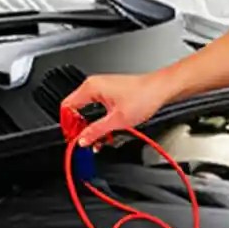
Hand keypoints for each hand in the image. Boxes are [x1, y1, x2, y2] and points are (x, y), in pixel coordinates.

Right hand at [60, 72, 174, 146]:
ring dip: (91, 126)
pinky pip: (97, 108)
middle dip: (80, 127)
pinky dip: (100, 121)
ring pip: (87, 110)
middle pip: (76, 109)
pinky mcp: (111, 93)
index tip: (73, 137)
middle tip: (84, 142)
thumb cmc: (144, 96)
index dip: (68, 125)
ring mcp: (102, 89)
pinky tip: (106, 132)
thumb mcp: (117, 120)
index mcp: (91, 88)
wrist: (161, 89)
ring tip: (97, 140)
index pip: (67, 107)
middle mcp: (94, 85)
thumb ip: (96, 131)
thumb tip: (82, 140)